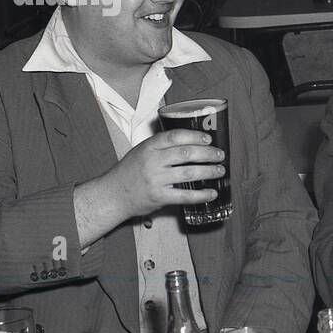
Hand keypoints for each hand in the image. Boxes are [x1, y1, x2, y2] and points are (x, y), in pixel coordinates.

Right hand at [104, 130, 224, 220]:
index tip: (208, 139)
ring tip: (220, 170)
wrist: (113, 195)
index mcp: (148, 147)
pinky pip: (185, 196)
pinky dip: (201, 195)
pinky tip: (212, 193)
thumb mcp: (141, 152)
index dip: (194, 136)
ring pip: (189, 173)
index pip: (174, 136)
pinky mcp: (159, 197)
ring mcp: (156, 179)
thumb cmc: (130, 172)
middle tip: (220, 155)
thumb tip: (193, 143)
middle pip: (185, 153)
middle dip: (207, 153)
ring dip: (209, 171)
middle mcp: (152, 161)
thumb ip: (162, 147)